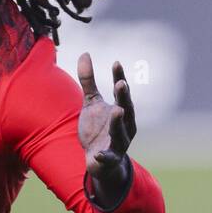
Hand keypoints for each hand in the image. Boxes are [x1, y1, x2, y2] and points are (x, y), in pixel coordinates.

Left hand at [76, 52, 136, 183]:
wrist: (97, 159)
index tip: (116, 62)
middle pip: (126, 109)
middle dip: (124, 97)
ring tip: (116, 110)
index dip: (119, 77)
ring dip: (118, 122)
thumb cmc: (98, 128)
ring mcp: (119, 143)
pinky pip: (108, 158)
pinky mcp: (110, 159)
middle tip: (121, 84)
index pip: (121, 91)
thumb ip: (88, 80)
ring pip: (120, 132)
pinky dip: (104, 156)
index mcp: (121, 109)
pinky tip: (97, 154)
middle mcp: (125, 125)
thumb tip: (85, 53)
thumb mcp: (91, 103)